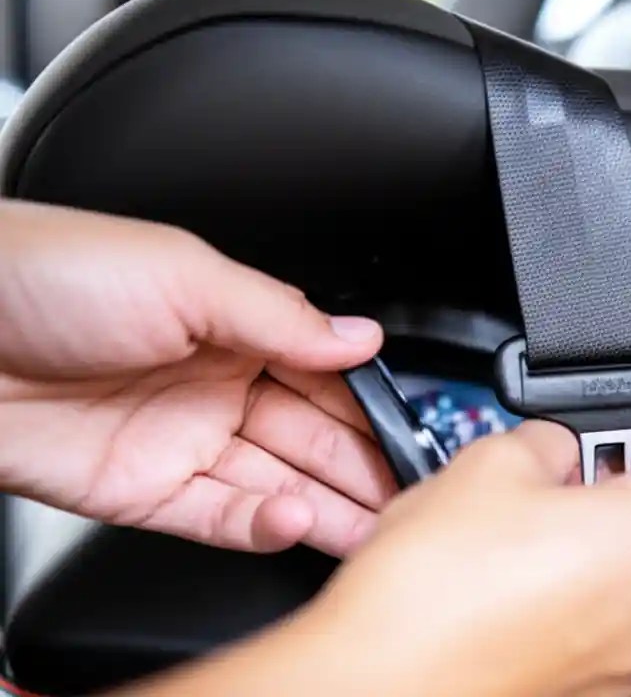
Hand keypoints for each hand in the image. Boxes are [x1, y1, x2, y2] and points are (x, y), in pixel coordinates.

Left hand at [0, 200, 396, 555]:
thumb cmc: (46, 273)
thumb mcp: (184, 276)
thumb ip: (281, 317)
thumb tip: (362, 337)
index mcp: (235, 324)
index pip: (326, 375)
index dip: (373, 409)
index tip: (415, 437)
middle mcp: (217, 384)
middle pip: (312, 437)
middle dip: (364, 467)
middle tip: (409, 496)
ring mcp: (183, 441)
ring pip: (277, 483)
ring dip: (328, 507)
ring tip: (372, 525)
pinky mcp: (144, 493)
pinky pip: (220, 517)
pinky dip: (263, 525)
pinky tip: (296, 520)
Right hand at [122, 408, 630, 696]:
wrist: (373, 689)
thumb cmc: (428, 599)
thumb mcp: (489, 463)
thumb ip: (550, 442)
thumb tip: (558, 449)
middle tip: (572, 474)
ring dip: (607, 545)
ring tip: (529, 533)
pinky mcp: (603, 695)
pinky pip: (618, 627)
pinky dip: (587, 598)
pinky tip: (519, 586)